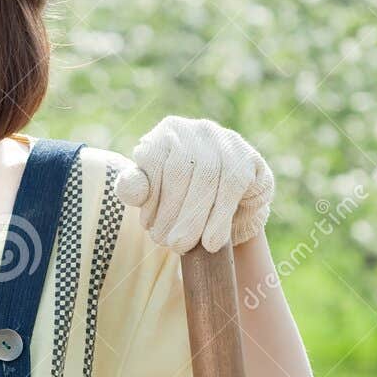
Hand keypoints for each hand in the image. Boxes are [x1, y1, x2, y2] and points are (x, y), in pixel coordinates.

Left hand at [114, 115, 273, 253]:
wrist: (231, 206)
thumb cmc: (184, 199)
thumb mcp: (154, 193)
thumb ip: (136, 187)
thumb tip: (128, 187)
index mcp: (166, 133)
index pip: (153, 159)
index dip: (150, 196)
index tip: (147, 226)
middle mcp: (195, 130)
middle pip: (180, 169)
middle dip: (171, 212)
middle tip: (168, 243)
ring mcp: (225, 139)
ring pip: (206, 177)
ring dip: (193, 218)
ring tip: (183, 246)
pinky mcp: (248, 157)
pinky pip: (232, 185)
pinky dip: (219, 217)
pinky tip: (211, 242)